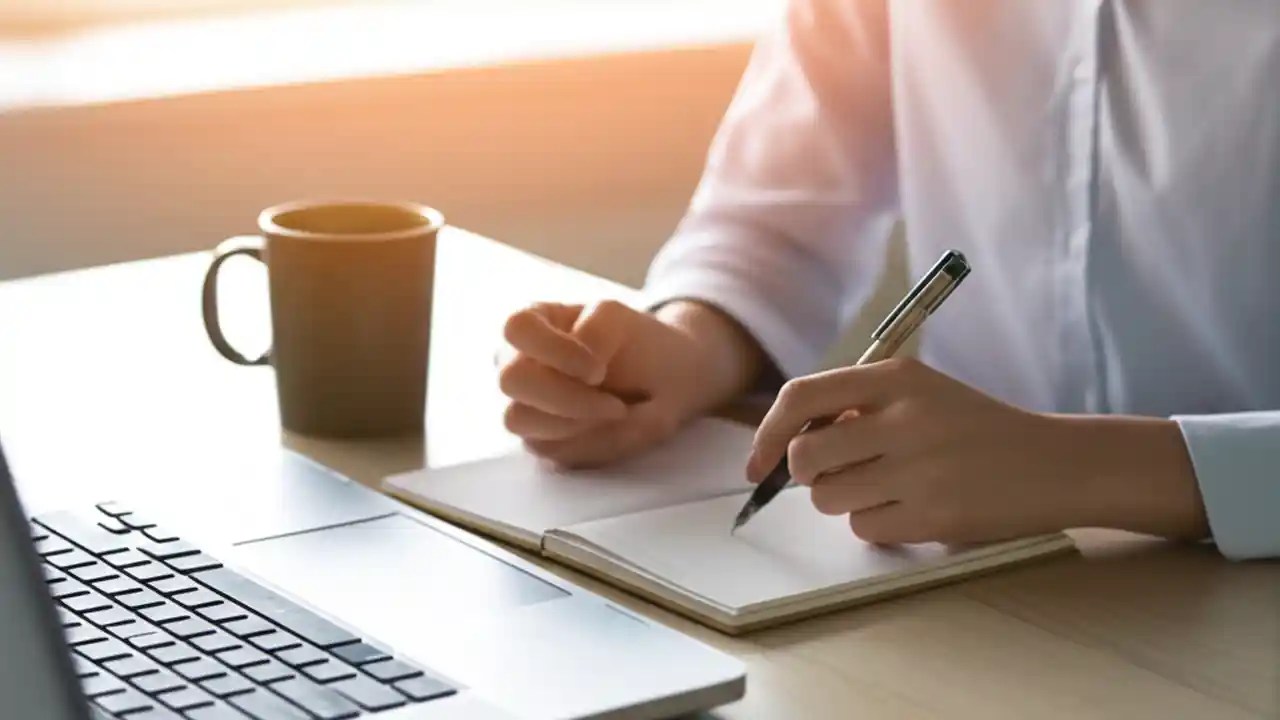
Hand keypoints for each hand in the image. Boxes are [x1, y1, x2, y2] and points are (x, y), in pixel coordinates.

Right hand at [499, 300, 762, 467]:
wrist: (669, 381)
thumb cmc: (642, 343)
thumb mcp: (625, 321)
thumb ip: (597, 333)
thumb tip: (576, 377)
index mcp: (534, 320)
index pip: (518, 328)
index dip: (556, 351)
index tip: (599, 370)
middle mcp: (516, 361)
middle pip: (511, 379)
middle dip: (566, 397)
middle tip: (614, 405)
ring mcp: (522, 402)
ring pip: (518, 419)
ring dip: (573, 424)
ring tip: (614, 415)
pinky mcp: (536, 437)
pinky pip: (543, 447)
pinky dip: (581, 444)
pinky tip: (608, 429)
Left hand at [747, 358, 1208, 543]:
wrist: (1052, 463)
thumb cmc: (972, 428)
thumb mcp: (919, 392)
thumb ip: (856, 405)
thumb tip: (787, 442)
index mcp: (895, 377)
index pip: (800, 397)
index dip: (768, 434)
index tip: (758, 462)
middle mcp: (904, 418)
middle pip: (806, 458)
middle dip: (808, 475)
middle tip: (840, 472)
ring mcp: (919, 468)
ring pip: (829, 498)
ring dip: (845, 500)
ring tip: (888, 486)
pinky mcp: (934, 515)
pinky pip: (865, 527)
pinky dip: (877, 523)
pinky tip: (913, 507)